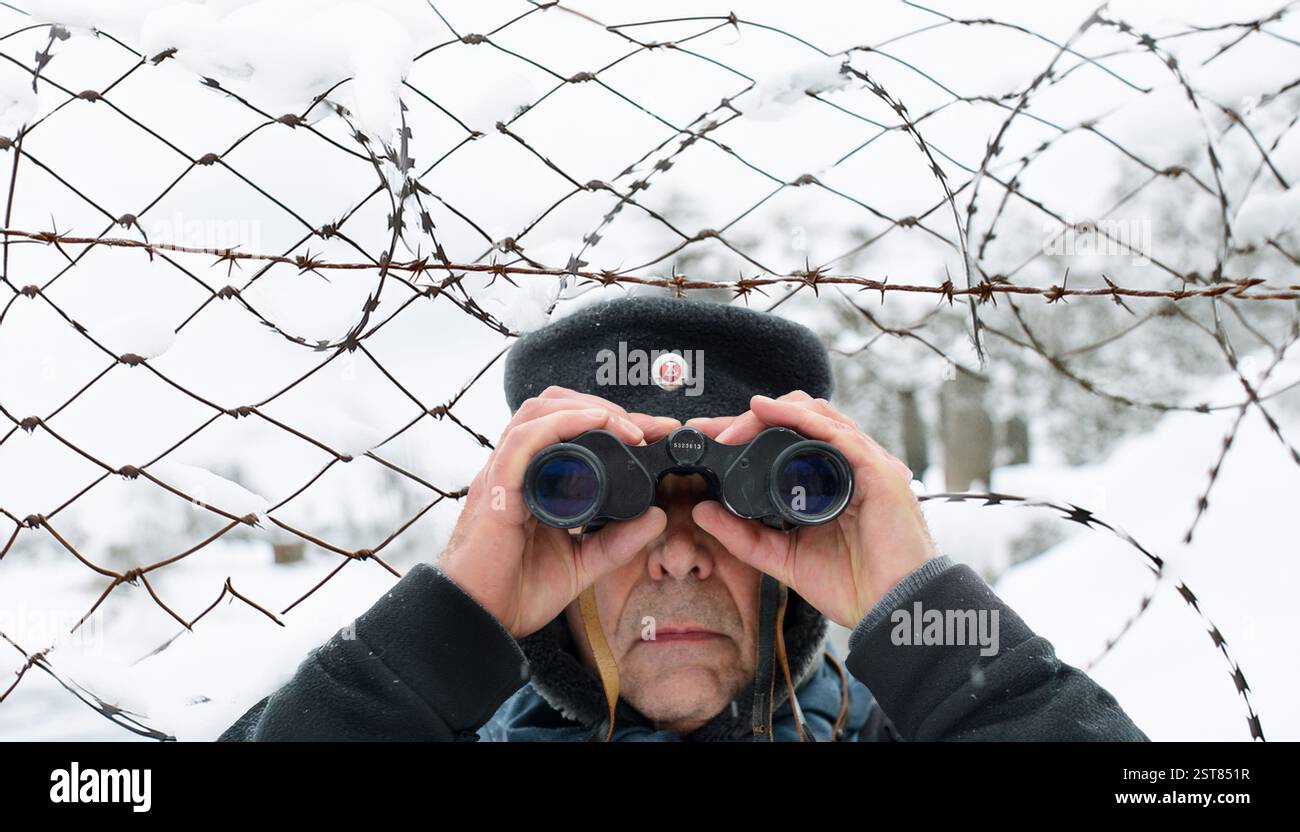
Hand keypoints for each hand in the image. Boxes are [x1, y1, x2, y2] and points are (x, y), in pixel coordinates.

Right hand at [439, 386, 680, 638]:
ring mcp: (503, 475)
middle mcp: (516, 470)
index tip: (656, 433)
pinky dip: (561, 423)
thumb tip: (656, 517)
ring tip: (626, 426)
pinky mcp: (496, 489)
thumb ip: (617, 543)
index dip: (612, 422)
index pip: (567, 428)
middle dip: (604, 407)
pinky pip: (524, 441)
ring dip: (587, 408)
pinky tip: (595, 422)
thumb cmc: (514, 592)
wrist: (478, 620)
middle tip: (646, 428)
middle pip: (554, 407)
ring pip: (538, 411)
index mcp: (532, 480)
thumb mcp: (581, 564)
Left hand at [686, 391, 937, 629]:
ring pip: (813, 416)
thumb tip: (702, 510)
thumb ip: (744, 536)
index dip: (746, 434)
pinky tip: (765, 411)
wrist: (893, 610)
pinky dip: (797, 416)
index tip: (707, 439)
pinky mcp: (876, 469)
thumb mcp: (784, 557)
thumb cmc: (854, 586)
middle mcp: (847, 467)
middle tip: (711, 431)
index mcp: (829, 483)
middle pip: (796, 421)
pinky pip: (833, 431)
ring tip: (731, 428)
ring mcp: (864, 464)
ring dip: (767, 415)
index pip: (786, 442)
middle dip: (749, 421)